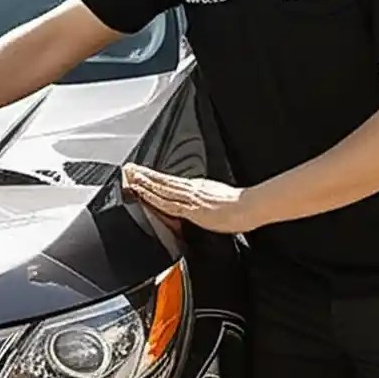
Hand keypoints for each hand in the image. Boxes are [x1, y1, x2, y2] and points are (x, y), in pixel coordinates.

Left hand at [122, 163, 262, 233]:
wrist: (249, 207)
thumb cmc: (240, 205)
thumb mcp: (219, 196)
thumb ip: (205, 198)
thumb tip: (200, 203)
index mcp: (198, 187)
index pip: (170, 181)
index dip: (154, 176)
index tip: (142, 172)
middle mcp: (191, 190)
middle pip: (163, 181)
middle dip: (144, 175)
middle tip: (129, 168)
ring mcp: (190, 199)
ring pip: (162, 189)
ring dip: (145, 183)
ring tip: (131, 176)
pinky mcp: (191, 209)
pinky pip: (167, 202)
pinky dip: (154, 197)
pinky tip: (143, 193)